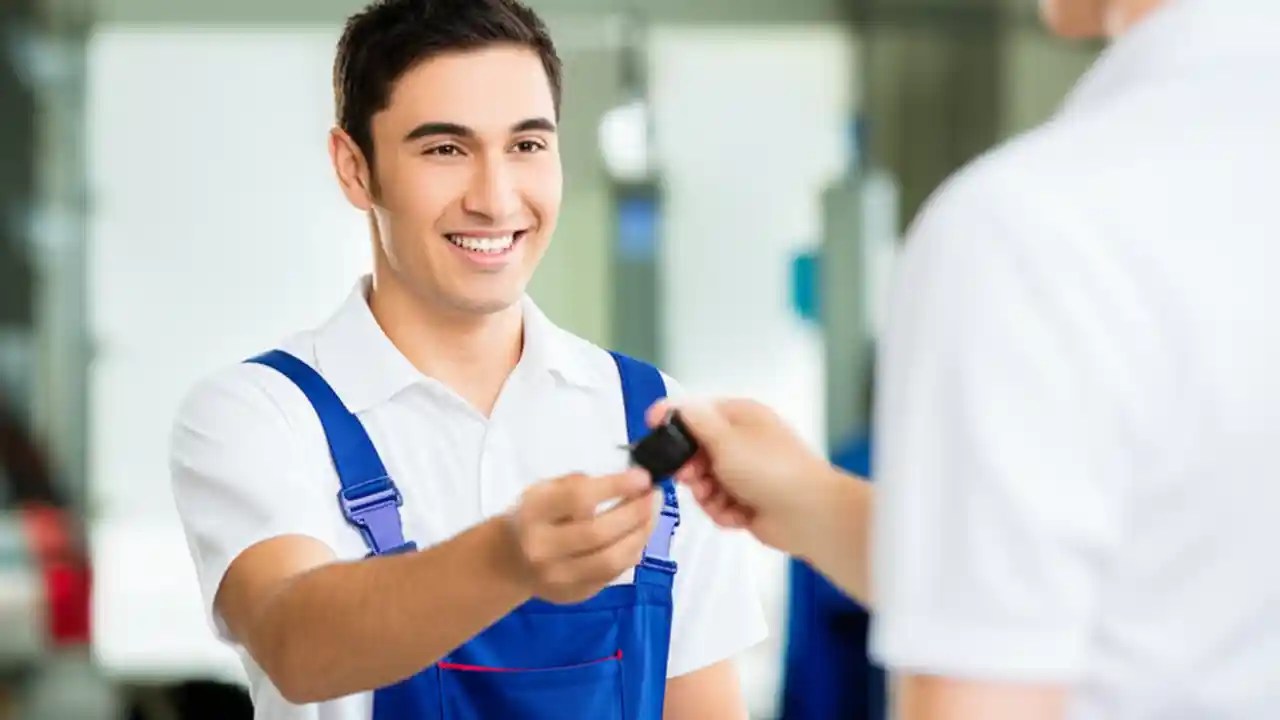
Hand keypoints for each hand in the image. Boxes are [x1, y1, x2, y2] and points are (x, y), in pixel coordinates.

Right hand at [505, 470, 657, 603]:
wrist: (510, 561)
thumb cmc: (534, 517)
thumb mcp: (544, 490)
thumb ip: (578, 485)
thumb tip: (629, 482)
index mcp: (532, 514)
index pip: (578, 498)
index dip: (615, 487)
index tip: (642, 476)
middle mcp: (542, 549)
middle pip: (598, 533)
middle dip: (635, 512)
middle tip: (654, 495)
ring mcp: (558, 578)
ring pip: (611, 560)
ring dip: (640, 535)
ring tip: (652, 515)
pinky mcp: (574, 595)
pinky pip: (613, 575)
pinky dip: (632, 553)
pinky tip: (638, 536)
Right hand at [647, 399, 832, 554]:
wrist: (808, 515)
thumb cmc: (774, 471)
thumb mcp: (726, 440)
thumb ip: (695, 422)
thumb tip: (674, 404)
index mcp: (741, 417)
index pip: (697, 413)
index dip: (675, 424)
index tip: (655, 432)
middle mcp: (742, 442)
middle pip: (696, 452)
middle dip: (692, 470)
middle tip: (694, 478)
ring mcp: (746, 472)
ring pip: (704, 483)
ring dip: (708, 495)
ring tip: (721, 499)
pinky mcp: (747, 500)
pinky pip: (718, 505)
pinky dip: (723, 512)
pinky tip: (739, 514)